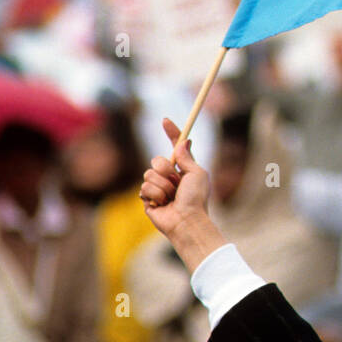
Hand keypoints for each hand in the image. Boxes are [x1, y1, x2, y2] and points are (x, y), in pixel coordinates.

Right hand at [139, 118, 210, 238]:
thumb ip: (187, 158)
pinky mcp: (148, 199)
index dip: (171, 133)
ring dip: (162, 186)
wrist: (187, 221)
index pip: (175, 146)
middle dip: (165, 169)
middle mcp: (169, 176)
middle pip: (156, 160)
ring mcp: (157, 187)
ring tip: (171, 197)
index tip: (165, 120)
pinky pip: (144, 187)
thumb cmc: (196, 199)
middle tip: (176, 182)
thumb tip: (184, 141)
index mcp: (183, 169)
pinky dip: (155, 195)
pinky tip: (163, 205)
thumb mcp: (197, 174)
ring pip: (149, 174)